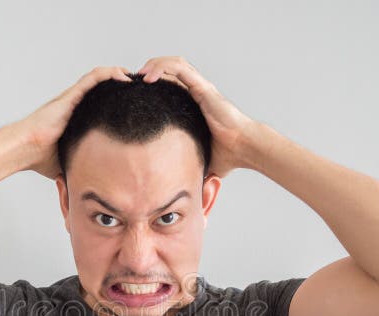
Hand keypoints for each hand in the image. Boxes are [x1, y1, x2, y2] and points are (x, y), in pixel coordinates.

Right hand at [16, 65, 132, 179]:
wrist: (26, 150)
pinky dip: (109, 74)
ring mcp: (73, 98)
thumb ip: (84, 167)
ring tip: (134, 77)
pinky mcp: (70, 96)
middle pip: (102, 87)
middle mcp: (76, 104)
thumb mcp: (71, 162)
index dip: (116, 99)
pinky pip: (93, 78)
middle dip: (121, 84)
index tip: (134, 104)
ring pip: (99, 77)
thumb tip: (96, 185)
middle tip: (139, 88)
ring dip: (118, 74)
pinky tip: (123, 75)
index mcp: (77, 117)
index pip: (100, 103)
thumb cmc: (40, 158)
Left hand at [137, 56, 256, 177]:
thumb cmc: (229, 155)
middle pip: (171, 70)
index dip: (156, 85)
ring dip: (154, 65)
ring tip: (139, 75)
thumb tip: (180, 188)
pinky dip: (162, 68)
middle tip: (134, 81)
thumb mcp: (200, 161)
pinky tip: (148, 78)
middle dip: (151, 70)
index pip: (173, 86)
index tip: (137, 94)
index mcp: (196, 105)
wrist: (244, 149)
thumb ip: (189, 168)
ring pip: (174, 64)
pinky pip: (179, 69)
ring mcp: (201, 88)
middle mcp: (198, 93)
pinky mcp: (203, 88)